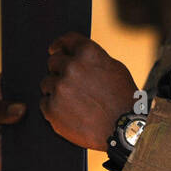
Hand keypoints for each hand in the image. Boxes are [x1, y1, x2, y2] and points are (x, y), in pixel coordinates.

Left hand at [39, 32, 137, 150]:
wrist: (125, 130)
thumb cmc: (124, 99)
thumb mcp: (115, 69)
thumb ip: (93, 58)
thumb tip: (75, 54)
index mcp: (87, 53)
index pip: (66, 40)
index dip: (60, 45)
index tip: (55, 50)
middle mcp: (71, 67)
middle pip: (53, 62)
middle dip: (59, 71)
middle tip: (71, 84)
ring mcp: (60, 88)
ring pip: (47, 83)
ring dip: (56, 90)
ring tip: (73, 103)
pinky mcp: (52, 108)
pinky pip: (45, 103)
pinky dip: (54, 108)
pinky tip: (69, 113)